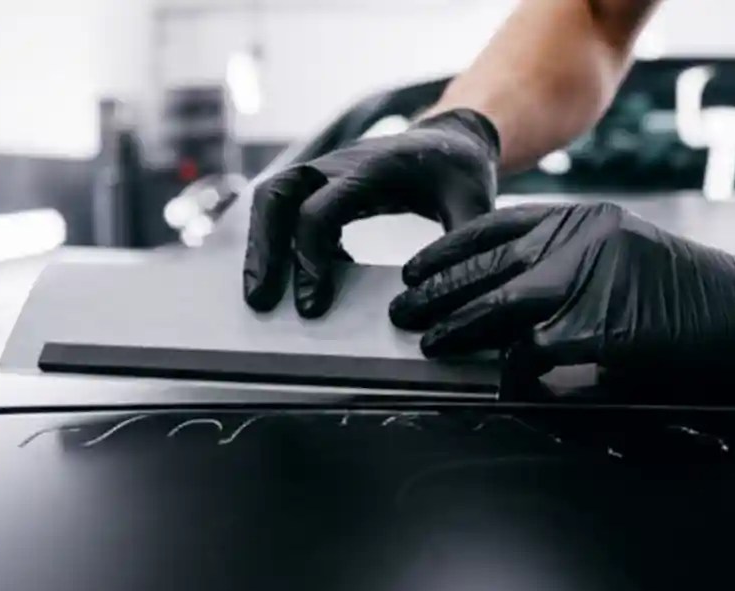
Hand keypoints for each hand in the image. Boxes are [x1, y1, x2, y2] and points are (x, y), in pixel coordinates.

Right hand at [244, 109, 498, 316]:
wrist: (452, 139)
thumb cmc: (460, 170)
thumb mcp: (474, 203)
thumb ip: (462, 245)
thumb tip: (445, 294)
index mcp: (372, 168)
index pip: (320, 211)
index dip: (310, 259)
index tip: (313, 306)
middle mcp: (338, 165)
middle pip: (277, 195)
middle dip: (264, 250)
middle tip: (260, 301)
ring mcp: (326, 172)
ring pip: (272, 198)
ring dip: (261, 245)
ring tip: (260, 296)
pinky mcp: (324, 187)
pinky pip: (286, 209)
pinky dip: (280, 243)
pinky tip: (296, 283)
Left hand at [389, 203, 734, 380]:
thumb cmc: (700, 293)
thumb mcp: (629, 255)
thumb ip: (574, 265)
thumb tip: (515, 299)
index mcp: (586, 219)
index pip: (497, 227)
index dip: (449, 250)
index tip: (416, 268)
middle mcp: (581, 240)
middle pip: (486, 265)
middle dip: (436, 290)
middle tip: (403, 309)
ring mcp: (589, 281)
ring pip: (496, 306)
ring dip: (454, 327)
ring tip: (426, 340)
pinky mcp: (600, 328)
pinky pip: (531, 354)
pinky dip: (511, 372)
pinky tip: (498, 381)